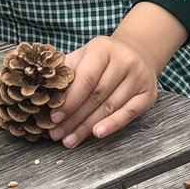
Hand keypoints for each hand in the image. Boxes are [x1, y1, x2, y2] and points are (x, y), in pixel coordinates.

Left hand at [49, 32, 157, 148]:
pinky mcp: (148, 94)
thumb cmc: (102, 58)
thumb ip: (66, 70)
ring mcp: (139, 77)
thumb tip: (41, 90)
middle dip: (74, 118)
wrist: (137, 52)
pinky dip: (112, 125)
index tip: (53, 117)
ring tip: (70, 140)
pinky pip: (129, 114)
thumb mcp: (84, 55)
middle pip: (96, 96)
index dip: (69, 100)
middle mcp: (124, 60)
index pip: (85, 79)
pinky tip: (96, 134)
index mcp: (103, 48)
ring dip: (87, 127)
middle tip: (57, 134)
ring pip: (110, 107)